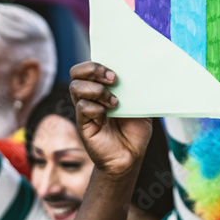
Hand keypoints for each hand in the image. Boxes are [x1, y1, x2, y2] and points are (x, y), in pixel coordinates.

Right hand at [69, 62, 152, 177]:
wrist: (130, 156)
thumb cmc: (135, 131)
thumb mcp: (141, 106)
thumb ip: (138, 90)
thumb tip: (143, 73)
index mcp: (102, 87)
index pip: (88, 67)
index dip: (97, 63)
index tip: (116, 72)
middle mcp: (90, 96)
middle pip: (76, 72)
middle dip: (93, 70)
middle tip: (113, 79)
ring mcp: (85, 109)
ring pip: (76, 87)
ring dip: (97, 90)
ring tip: (114, 102)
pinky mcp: (83, 124)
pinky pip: (82, 107)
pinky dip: (96, 108)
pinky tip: (107, 116)